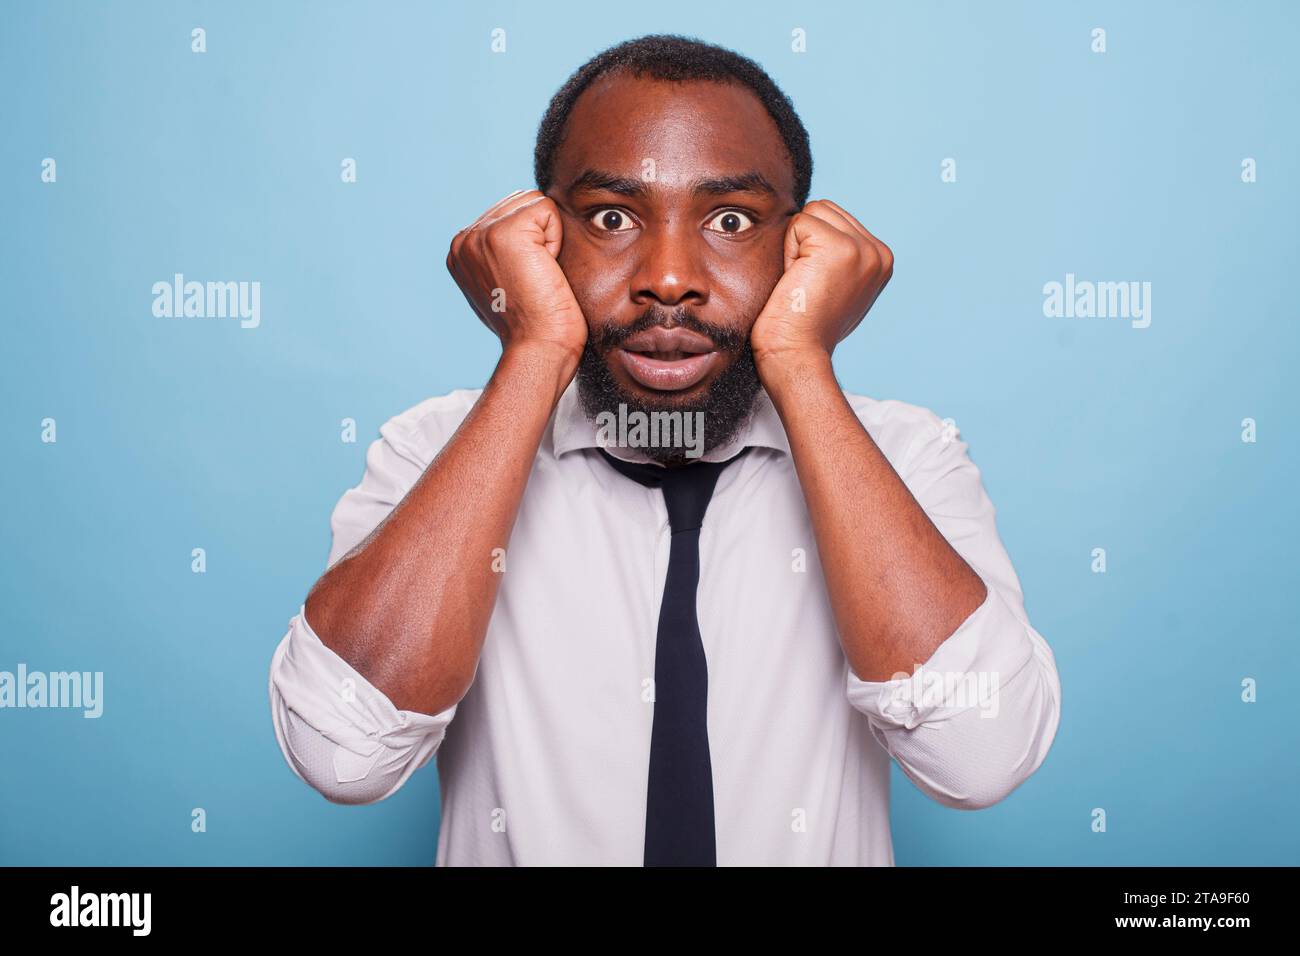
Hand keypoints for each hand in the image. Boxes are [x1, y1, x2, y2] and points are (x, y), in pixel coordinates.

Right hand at [446, 189, 587, 361]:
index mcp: (461, 251)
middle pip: (521, 202)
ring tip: (538, 275)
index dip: (531, 243)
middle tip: (534, 279)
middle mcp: (464, 240)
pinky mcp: (504, 233)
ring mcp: (480, 234)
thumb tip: (525, 236)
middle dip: (539, 237)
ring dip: (548, 238)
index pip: (509, 212)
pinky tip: (544, 270)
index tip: (525, 282)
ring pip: (533, 203)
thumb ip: (502, 255)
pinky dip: (556, 239)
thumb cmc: (531, 327)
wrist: (537, 347)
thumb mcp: (505, 285)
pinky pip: (546, 209)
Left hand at [750, 199, 892, 367]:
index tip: (816, 287)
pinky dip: (788, 252)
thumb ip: (838, 254)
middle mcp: (879, 252)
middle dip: (804, 243)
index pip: (833, 218)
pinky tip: (797, 282)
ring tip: (802, 282)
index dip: (811, 248)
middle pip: (823, 209)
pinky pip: (798, 223)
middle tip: (806, 284)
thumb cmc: (804, 328)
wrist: (797, 355)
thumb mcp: (835, 286)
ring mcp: (862, 249)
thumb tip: (819, 226)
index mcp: (881, 260)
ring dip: (796, 246)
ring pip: (812, 213)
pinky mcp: (840, 248)